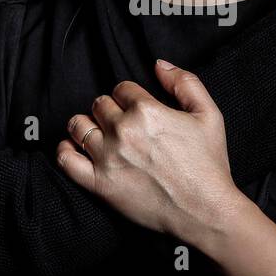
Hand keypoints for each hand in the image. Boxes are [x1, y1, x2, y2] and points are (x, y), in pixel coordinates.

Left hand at [56, 61, 250, 252]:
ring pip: (79, 126)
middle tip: (122, 124)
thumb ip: (185, 83)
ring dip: (86, 125)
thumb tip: (159, 65)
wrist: (204, 211)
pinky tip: (74, 147)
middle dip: (109, 110)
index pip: (122, 89)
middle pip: (99, 105)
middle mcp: (122, 130)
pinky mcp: (99, 183)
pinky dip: (65, 149)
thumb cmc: (208, 164)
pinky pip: (66, 159)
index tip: (136, 109)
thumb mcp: (209, 114)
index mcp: (146, 110)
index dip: (129, 97)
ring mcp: (107, 157)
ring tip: (98, 133)